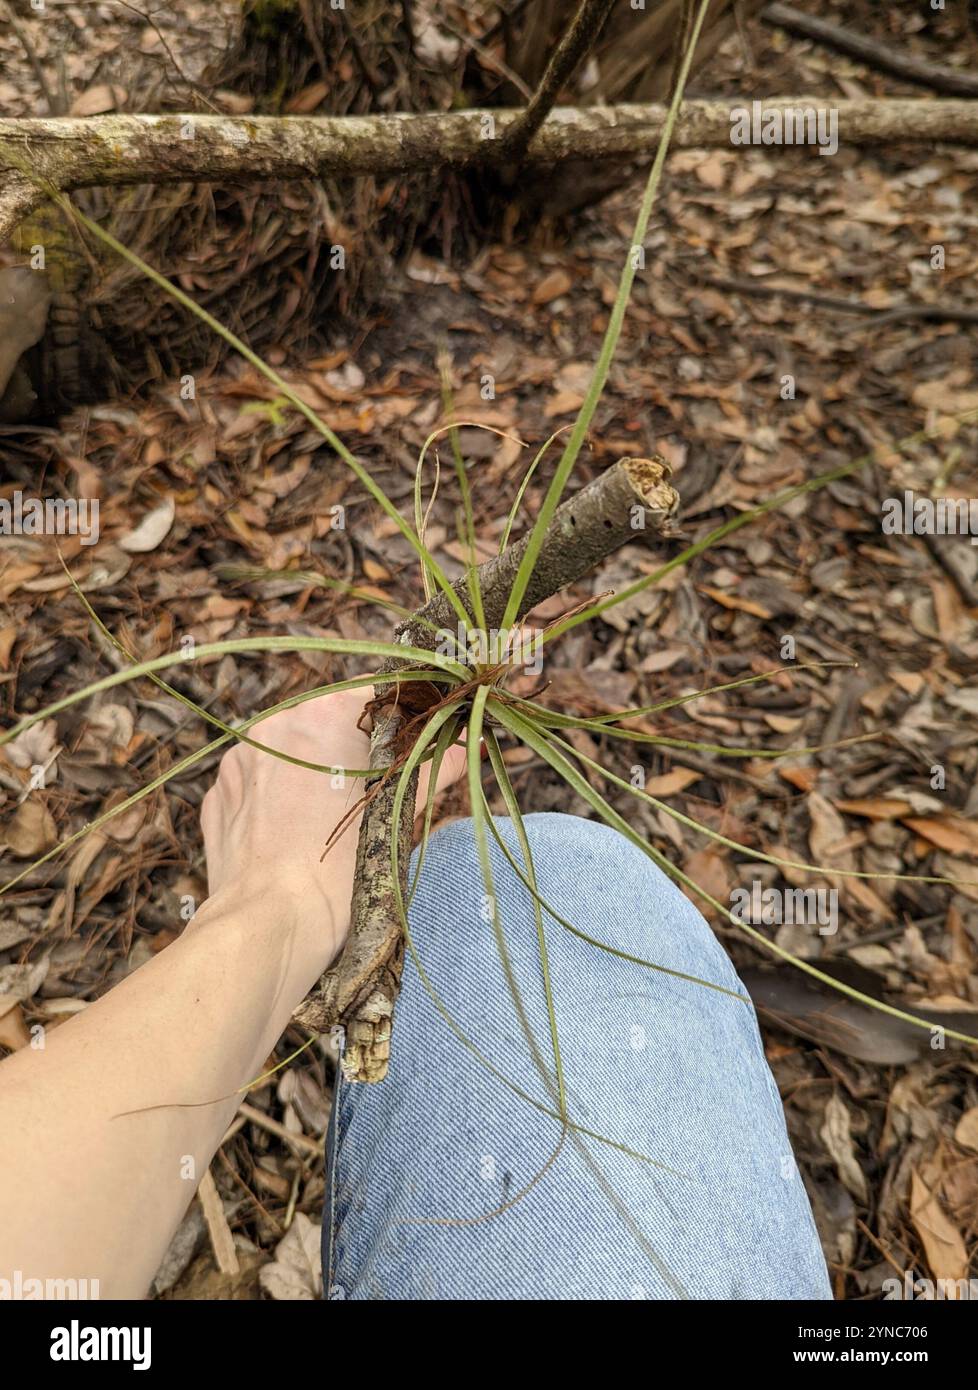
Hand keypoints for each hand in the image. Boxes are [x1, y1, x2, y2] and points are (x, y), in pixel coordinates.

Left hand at [199, 688, 465, 981]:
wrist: (268, 925)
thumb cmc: (339, 872)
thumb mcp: (399, 816)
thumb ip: (437, 768)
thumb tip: (471, 743)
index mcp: (324, 715)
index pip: (375, 693)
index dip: (400, 716)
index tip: (413, 742)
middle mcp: (276, 724)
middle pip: (329, 719)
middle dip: (354, 747)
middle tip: (375, 788)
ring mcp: (242, 758)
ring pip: (291, 749)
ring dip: (314, 769)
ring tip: (329, 817)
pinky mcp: (220, 793)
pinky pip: (259, 780)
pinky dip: (278, 796)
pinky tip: (294, 832)